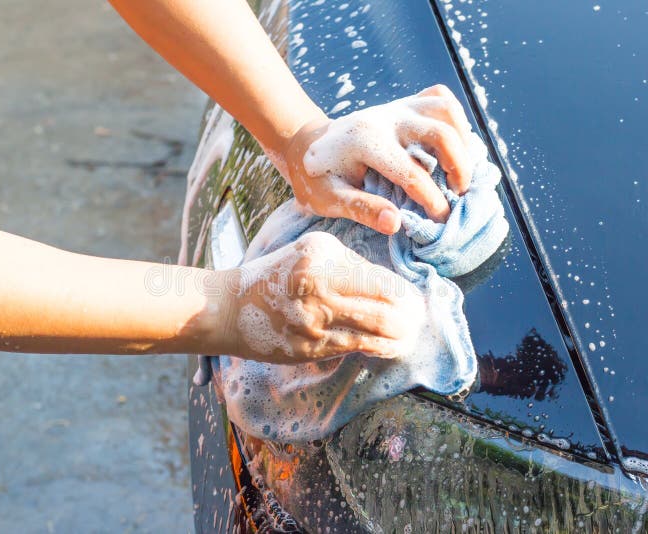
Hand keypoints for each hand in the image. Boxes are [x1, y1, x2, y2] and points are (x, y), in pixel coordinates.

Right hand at [217, 232, 423, 363]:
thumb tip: (390, 283)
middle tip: (419, 318)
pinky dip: (382, 348)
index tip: (414, 298)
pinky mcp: (311, 346)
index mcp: (321, 255)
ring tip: (410, 334)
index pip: (380, 276)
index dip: (404, 291)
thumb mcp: (310, 251)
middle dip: (411, 315)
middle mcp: (320, 284)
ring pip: (378, 330)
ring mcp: (316, 318)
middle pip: (387, 304)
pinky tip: (391, 347)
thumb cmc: (275, 275)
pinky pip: (359, 348)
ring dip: (402, 335)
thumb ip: (348, 262)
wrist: (228, 307)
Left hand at [282, 85, 473, 233]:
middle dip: (459, 167)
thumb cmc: (317, 178)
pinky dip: (454, 118)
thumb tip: (395, 222)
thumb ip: (361, 209)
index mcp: (364, 142)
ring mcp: (395, 107)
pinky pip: (438, 97)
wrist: (306, 143)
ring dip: (463, 139)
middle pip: (440, 133)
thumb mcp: (328, 199)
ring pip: (446, 108)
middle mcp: (384, 118)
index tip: (442, 219)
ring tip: (462, 169)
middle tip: (460, 194)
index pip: (411, 173)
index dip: (432, 200)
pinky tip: (454, 145)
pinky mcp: (402, 103)